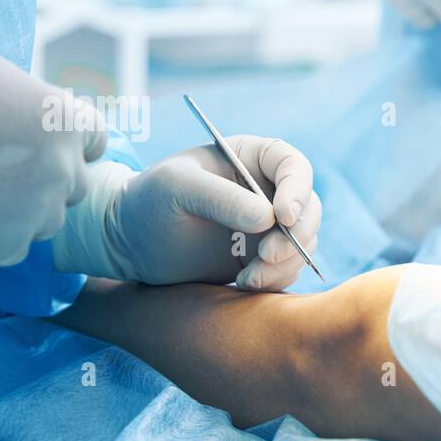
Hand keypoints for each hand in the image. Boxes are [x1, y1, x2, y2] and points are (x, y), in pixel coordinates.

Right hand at [0, 45, 105, 265]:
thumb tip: (37, 116)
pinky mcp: (9, 242)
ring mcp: (41, 209)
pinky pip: (14, 248)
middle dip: (47, 181)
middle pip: (74, 186)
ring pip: (49, 221)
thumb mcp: (2, 75)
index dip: (68, 147)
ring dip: (25, 213)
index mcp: (70, 123)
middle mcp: (67, 169)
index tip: (41, 148)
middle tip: (4, 173)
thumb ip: (35, 102)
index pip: (94, 143)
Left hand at [105, 136, 322, 289]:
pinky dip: (275, 278)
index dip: (297, 191)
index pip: (294, 167)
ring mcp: (269, 225)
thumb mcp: (176, 188)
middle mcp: (268, 190)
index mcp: (252, 158)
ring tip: (248, 276)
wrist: (132, 244)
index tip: (281, 217)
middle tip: (267, 255)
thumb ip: (220, 198)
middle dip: (296, 235)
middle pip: (308, 208)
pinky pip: (289, 268)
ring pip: (304, 242)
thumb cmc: (149, 202)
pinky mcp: (264, 256)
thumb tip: (267, 219)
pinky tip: (244, 282)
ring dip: (285, 262)